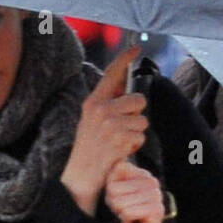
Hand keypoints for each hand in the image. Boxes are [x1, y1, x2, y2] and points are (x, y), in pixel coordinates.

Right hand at [60, 46, 148, 215]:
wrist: (80, 174)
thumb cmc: (89, 147)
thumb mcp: (91, 120)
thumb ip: (107, 103)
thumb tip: (125, 87)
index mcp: (92, 102)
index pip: (111, 75)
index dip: (125, 60)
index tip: (136, 48)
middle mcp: (100, 110)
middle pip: (138, 100)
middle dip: (136, 114)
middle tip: (122, 128)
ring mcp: (110, 124)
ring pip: (142, 120)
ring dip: (136, 133)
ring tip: (120, 141)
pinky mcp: (119, 138)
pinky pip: (140, 136)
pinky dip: (134, 145)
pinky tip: (120, 150)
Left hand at [104, 160, 164, 222]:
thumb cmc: (126, 215)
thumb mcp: (114, 193)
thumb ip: (113, 178)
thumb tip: (115, 166)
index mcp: (143, 174)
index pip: (117, 169)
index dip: (110, 188)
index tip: (121, 198)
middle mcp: (152, 182)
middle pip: (113, 188)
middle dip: (114, 204)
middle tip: (125, 211)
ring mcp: (156, 195)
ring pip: (118, 202)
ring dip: (119, 213)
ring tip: (129, 217)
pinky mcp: (155, 209)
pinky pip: (126, 212)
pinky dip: (125, 221)